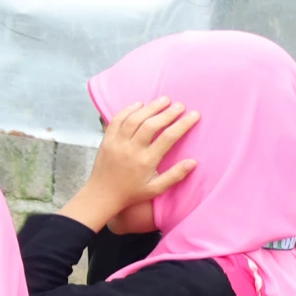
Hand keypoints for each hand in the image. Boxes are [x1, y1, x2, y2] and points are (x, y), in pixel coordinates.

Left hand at [59, 97, 197, 234]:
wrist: (101, 195)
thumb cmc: (131, 193)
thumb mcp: (156, 189)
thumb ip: (175, 175)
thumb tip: (193, 162)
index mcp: (146, 161)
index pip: (168, 138)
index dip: (183, 124)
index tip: (194, 115)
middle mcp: (131, 150)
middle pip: (151, 125)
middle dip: (167, 113)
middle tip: (180, 105)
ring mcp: (116, 143)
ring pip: (133, 119)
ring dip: (149, 108)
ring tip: (164, 100)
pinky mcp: (106, 141)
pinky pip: (116, 121)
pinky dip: (127, 110)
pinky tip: (139, 104)